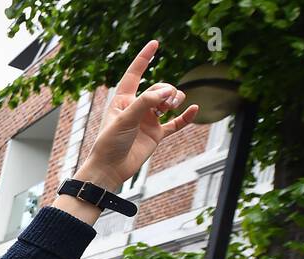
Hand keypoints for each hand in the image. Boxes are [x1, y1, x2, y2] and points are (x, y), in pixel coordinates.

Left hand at [76, 40, 199, 191]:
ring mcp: (147, 121)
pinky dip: (185, 117)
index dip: (144, 59)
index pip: (134, 74)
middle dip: (165, 91)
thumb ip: (146, 102)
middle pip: (158, 88)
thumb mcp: (125, 119)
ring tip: (172, 106)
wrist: (110, 169)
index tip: (155, 43)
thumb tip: (168, 91)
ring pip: (168, 102)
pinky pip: (175, 123)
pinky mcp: (156, 135)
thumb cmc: (110, 143)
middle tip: (165, 103)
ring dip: (174, 99)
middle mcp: (136, 108)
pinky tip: (193, 110)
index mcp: (123, 100)